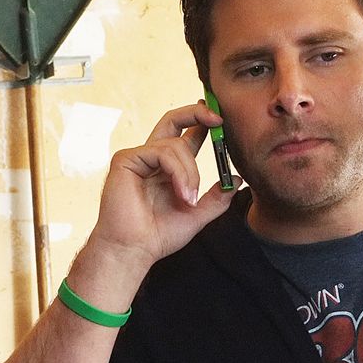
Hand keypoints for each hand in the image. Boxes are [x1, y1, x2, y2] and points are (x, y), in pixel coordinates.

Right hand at [89, 101, 238, 273]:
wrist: (134, 250)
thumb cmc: (158, 236)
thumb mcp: (197, 215)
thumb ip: (217, 197)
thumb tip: (236, 179)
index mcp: (166, 168)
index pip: (186, 136)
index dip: (202, 123)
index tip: (221, 121)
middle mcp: (151, 158)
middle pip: (173, 120)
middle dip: (197, 113)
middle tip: (218, 119)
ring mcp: (137, 157)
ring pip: (175, 145)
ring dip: (190, 173)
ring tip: (189, 199)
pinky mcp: (126, 160)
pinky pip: (161, 153)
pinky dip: (178, 173)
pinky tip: (181, 194)